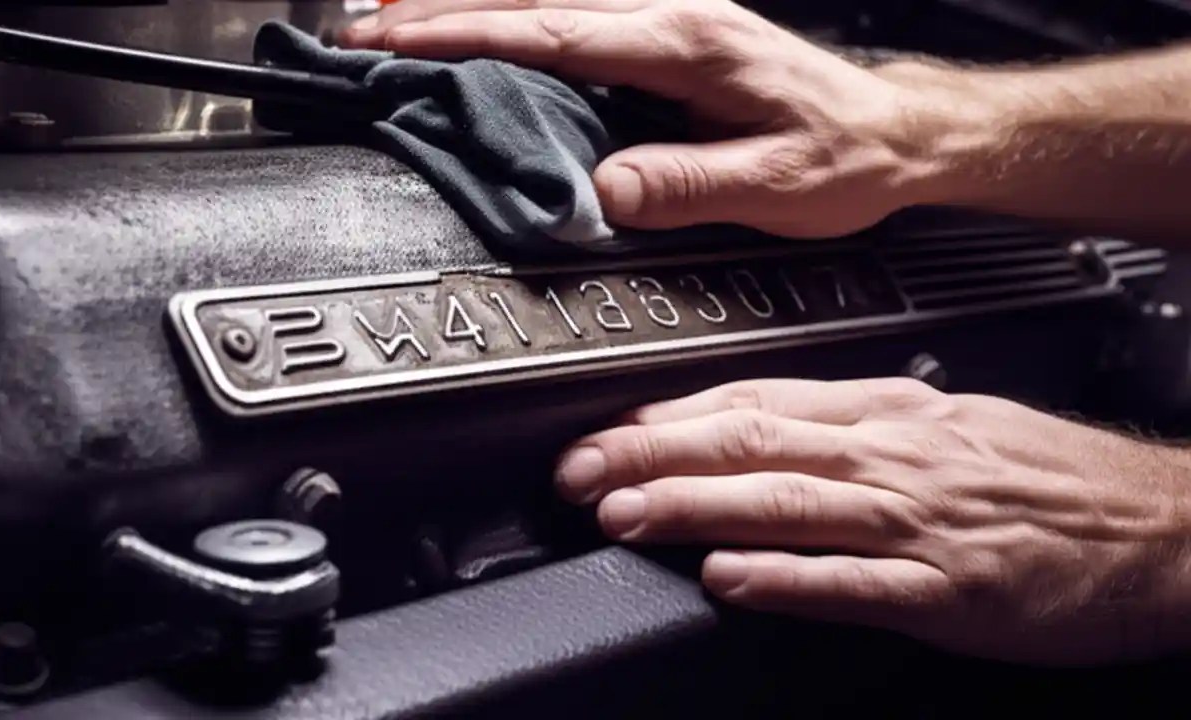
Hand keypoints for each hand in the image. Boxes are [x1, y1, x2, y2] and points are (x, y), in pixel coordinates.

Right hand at [341, 0, 942, 237]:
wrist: (897, 133)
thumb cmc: (847, 157)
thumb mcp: (777, 184)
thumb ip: (688, 184)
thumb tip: (605, 188)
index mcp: (688, 43)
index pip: (556, 31)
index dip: (469, 36)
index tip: (399, 40)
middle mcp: (673, 18)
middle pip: (535, 2)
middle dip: (441, 12)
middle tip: (364, 28)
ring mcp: (669, 26)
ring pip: (548, 5)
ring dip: (470, 11)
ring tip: (397, 23)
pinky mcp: (669, 45)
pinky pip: (574, 24)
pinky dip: (514, 24)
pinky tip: (483, 36)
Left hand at [553, 377, 1190, 664]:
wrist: (1153, 523)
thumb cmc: (1040, 473)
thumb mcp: (937, 421)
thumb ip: (842, 427)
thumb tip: (750, 433)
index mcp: (883, 411)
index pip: (753, 397)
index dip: (666, 413)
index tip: (601, 424)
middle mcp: (890, 454)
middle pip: (749, 442)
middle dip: (651, 454)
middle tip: (576, 468)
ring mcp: (917, 522)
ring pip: (786, 504)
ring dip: (695, 509)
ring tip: (623, 514)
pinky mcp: (948, 590)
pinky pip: (855, 584)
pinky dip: (788, 580)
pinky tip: (732, 580)